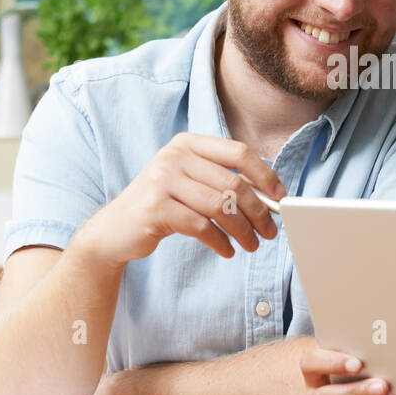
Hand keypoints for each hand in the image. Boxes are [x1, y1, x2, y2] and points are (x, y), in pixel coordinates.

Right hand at [78, 132, 286, 265]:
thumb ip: (223, 183)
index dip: (265, 175)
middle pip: (232, 183)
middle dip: (258, 211)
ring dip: (243, 230)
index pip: (238, 152)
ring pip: (220, 206)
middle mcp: (173, 156)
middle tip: (270, 232)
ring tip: (251, 245)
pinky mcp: (155, 208)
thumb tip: (270, 198)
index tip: (280, 197)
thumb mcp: (190, 184)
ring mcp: (161, 181)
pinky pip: (202, 226)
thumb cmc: (162, 206)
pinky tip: (227, 251)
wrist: (115, 230)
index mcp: (187, 143)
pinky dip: (220, 242)